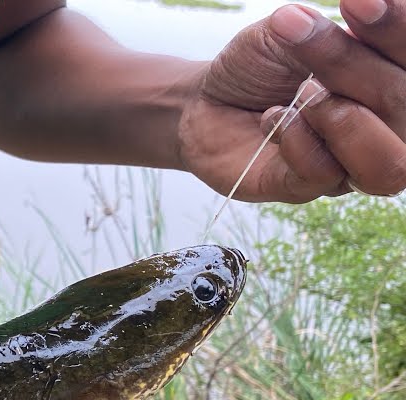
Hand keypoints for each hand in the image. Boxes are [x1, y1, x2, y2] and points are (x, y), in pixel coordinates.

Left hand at [178, 1, 405, 201]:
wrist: (205, 101)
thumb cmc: (260, 65)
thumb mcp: (291, 30)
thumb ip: (329, 30)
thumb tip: (362, 3)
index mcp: (392, 78)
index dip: (396, 29)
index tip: (356, 4)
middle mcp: (386, 127)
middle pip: (405, 104)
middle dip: (353, 66)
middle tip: (302, 38)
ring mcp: (349, 164)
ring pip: (387, 161)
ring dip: (341, 118)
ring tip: (301, 94)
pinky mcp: (305, 188)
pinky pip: (324, 173)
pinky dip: (297, 139)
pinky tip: (272, 118)